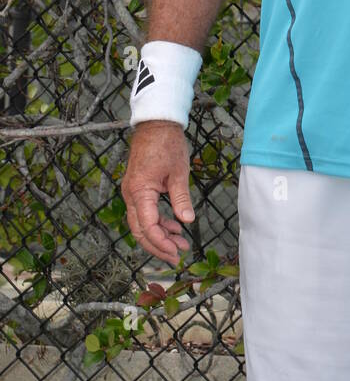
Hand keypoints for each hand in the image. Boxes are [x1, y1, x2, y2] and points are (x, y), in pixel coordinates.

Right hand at [121, 120, 195, 266]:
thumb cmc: (167, 144)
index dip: (161, 243)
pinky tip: (174, 227)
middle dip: (158, 245)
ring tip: (181, 243)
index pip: (147, 226)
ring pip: (142, 223)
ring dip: (160, 234)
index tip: (175, 252)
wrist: (156, 124)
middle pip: (140, 230)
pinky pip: (145, 212)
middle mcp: (131, 194)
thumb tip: (187, 220)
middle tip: (177, 256)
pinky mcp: (138, 188)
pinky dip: (159, 221)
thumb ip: (181, 198)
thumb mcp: (179, 172)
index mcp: (139, 191)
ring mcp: (132, 192)